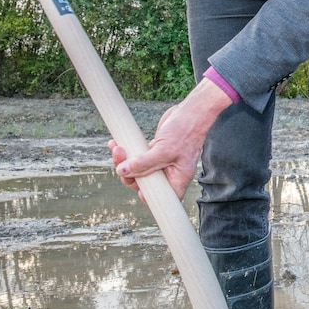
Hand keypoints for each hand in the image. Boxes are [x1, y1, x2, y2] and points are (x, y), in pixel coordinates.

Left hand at [108, 78, 231, 201]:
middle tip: (120, 162)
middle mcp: (169, 172)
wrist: (191, 111)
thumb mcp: (165, 150)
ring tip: (117, 148)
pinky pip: (137, 156)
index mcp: (177, 178)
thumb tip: (123, 172)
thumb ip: (144, 163)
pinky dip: (126, 151)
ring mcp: (161, 161)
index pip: (162, 197)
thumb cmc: (186, 131)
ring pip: (137, 169)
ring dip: (124, 160)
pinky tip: (116, 143)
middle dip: (128, 173)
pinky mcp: (155, 150)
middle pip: (144, 183)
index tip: (136, 185)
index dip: (147, 196)